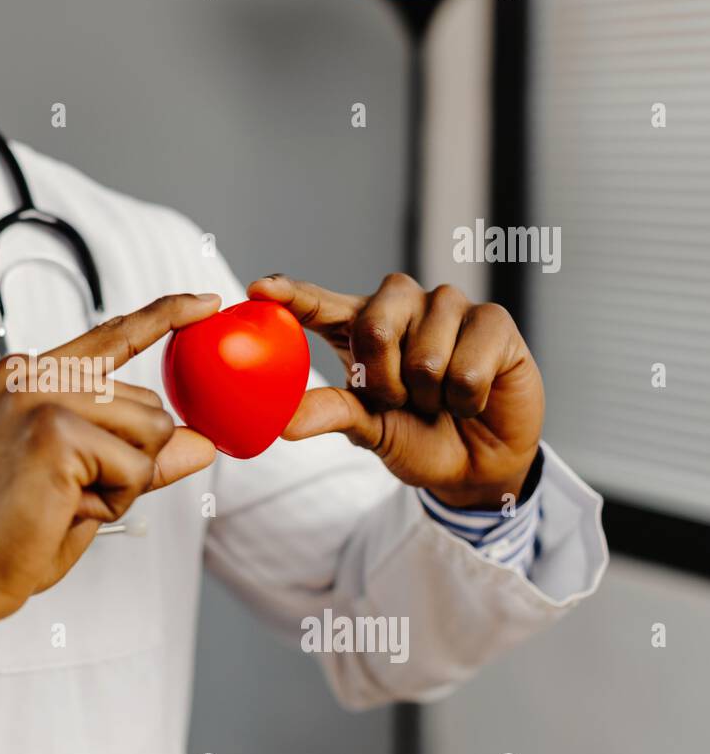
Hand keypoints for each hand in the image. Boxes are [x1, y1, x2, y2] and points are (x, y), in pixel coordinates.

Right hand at [0, 294, 220, 681]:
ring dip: (125, 483)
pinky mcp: (54, 432)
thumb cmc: (12, 532)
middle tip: (67, 494)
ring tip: (64, 500)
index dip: (166, 315)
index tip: (208, 300)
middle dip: (132, 462)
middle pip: (151, 403)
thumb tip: (204, 443)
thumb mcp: (88, 485)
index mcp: (30, 376)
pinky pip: (137, 468)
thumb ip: (141, 456)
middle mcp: (33, 375)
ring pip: (153, 432)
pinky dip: (114, 501)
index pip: (112, 335)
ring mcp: (42, 397)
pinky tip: (63, 509)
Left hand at [248, 273, 543, 509]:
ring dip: (430, 394)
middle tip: (401, 400)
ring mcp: (448, 306)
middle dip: (386, 382)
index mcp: (359, 324)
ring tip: (439, 398)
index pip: (320, 302)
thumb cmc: (415, 437)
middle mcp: (400, 305)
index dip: (292, 293)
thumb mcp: (368, 429)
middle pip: (375, 326)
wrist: (476, 465)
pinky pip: (467, 366)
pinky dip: (466, 397)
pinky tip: (471, 397)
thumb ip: (331, 414)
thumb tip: (283, 423)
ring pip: (425, 353)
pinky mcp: (493, 319)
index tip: (260, 289)